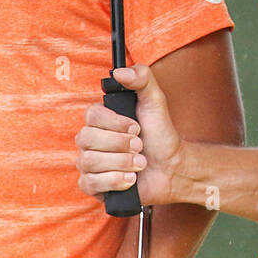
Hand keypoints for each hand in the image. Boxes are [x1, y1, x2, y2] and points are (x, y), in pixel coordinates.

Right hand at [76, 65, 181, 206]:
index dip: (114, 123)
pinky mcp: (93, 185)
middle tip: (140, 146)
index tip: (136, 127)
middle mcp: (91, 140)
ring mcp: (90, 163)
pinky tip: (130, 179)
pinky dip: (113, 181)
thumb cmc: (160, 135)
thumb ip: (142, 78)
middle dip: (119, 144)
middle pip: (87, 139)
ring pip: (88, 161)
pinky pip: (89, 183)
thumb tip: (120, 72)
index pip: (91, 115)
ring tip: (139, 163)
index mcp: (101, 119)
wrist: (171, 167)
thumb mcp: (155, 101)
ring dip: (120, 163)